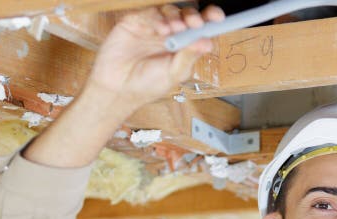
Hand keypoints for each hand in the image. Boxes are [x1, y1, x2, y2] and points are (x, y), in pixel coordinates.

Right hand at [85, 4, 224, 109]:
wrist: (117, 89)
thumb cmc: (147, 85)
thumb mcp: (174, 74)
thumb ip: (189, 56)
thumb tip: (207, 42)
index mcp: (184, 47)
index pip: (201, 29)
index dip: (210, 20)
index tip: (218, 18)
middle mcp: (170, 35)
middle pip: (187, 16)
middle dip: (194, 16)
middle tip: (196, 23)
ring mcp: (153, 27)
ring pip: (170, 11)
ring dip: (177, 17)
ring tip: (176, 29)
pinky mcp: (136, 22)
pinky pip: (150, 13)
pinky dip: (158, 18)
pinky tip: (161, 30)